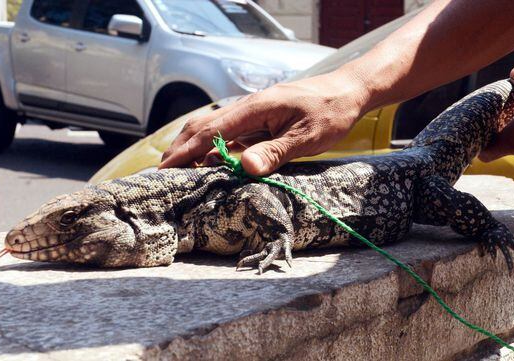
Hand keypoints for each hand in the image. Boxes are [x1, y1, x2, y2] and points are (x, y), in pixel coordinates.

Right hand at [159, 72, 367, 174]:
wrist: (350, 91)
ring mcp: (256, 112)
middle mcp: (250, 107)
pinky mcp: (264, 118)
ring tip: (180, 170)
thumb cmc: (332, 112)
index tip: (166, 168)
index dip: (186, 151)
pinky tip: (212, 162)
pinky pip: (232, 132)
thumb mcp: (307, 137)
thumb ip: (275, 152)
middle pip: (204, 126)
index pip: (211, 130)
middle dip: (181, 149)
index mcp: (256, 108)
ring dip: (195, 148)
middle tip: (163, 174)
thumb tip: (243, 167)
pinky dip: (215, 147)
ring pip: (215, 128)